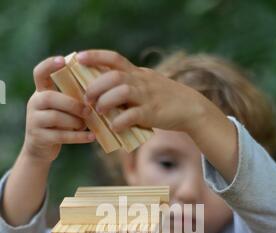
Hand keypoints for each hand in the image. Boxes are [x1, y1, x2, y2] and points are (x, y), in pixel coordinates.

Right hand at [22, 56, 94, 163]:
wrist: (41, 150)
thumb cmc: (58, 125)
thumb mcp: (63, 109)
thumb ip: (73, 98)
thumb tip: (100, 90)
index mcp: (41, 92)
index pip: (39, 73)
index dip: (49, 65)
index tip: (63, 60)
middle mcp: (34, 103)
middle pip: (50, 98)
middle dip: (73, 104)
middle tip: (88, 110)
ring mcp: (34, 121)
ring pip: (56, 117)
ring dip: (75, 121)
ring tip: (86, 125)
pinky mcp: (39, 138)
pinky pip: (61, 136)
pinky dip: (79, 137)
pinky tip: (92, 137)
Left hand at [76, 50, 203, 134]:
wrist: (191, 108)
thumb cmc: (165, 99)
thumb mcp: (147, 84)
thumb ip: (129, 86)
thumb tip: (104, 95)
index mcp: (138, 73)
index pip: (114, 58)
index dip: (95, 56)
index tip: (78, 58)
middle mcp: (141, 81)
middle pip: (114, 76)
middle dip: (95, 86)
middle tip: (86, 98)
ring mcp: (147, 97)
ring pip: (122, 91)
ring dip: (106, 101)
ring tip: (99, 110)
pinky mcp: (152, 113)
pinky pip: (133, 115)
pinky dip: (120, 121)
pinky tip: (114, 127)